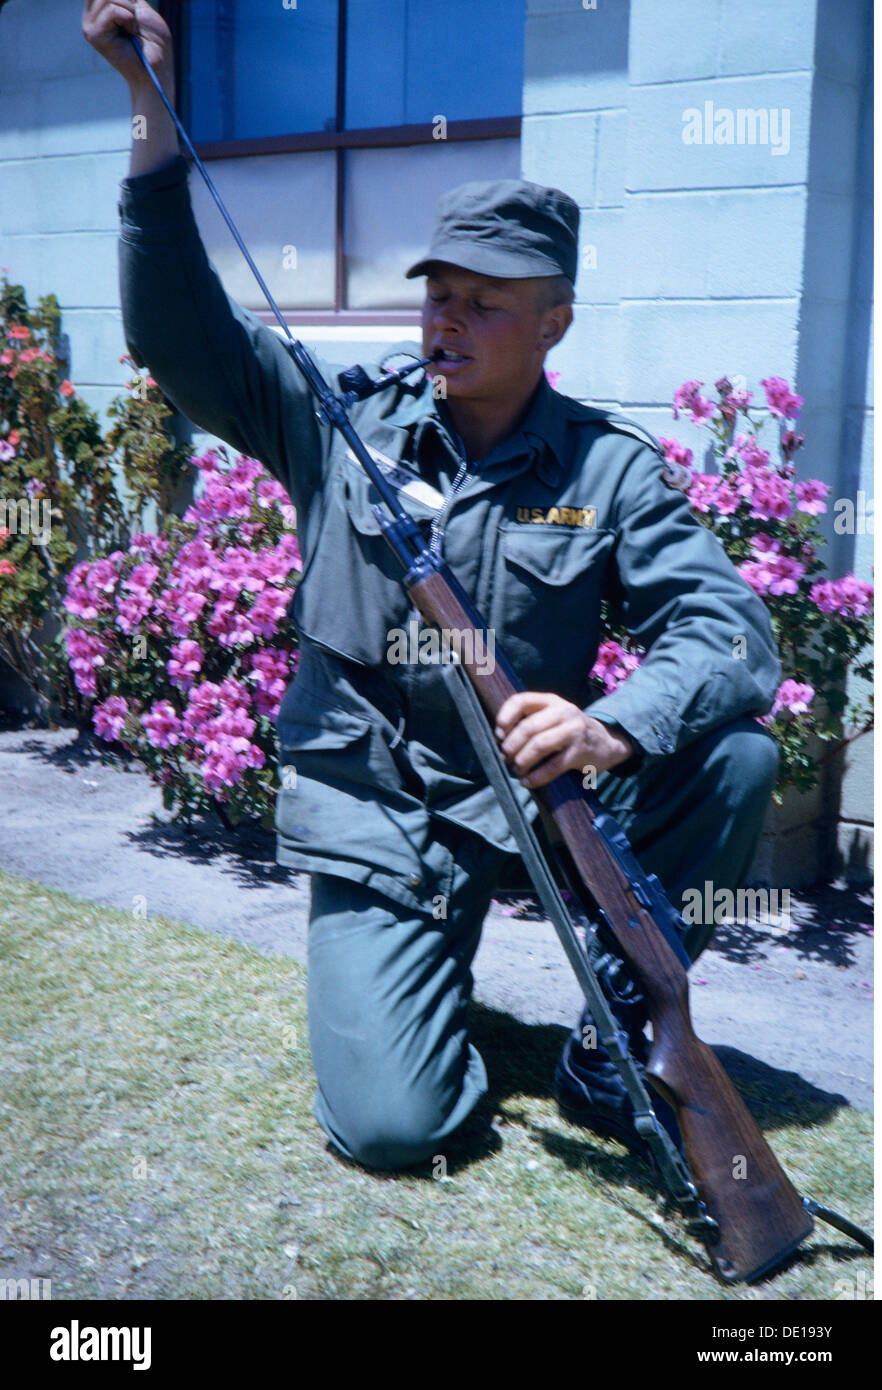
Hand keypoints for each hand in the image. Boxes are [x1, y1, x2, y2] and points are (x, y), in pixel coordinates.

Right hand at [82, 0, 172, 91]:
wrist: (158, 66)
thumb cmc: (154, 41)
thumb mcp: (140, 7)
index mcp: (99, 8)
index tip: (134, 6)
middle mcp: (90, 16)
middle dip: (128, 1)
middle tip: (135, 22)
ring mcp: (90, 26)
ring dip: (130, 12)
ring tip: (133, 30)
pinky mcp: (94, 35)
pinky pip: (112, 10)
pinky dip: (129, 19)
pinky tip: (131, 34)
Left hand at [494, 692, 634, 788]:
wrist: (608, 741)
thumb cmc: (571, 731)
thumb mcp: (555, 716)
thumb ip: (533, 719)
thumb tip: (500, 738)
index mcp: (551, 701)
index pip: (521, 700)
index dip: (505, 717)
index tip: (498, 734)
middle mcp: (563, 712)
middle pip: (528, 727)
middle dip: (511, 745)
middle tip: (505, 757)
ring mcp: (574, 731)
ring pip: (539, 745)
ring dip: (522, 760)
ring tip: (516, 769)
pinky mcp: (580, 752)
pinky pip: (553, 766)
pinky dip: (536, 777)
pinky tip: (527, 781)